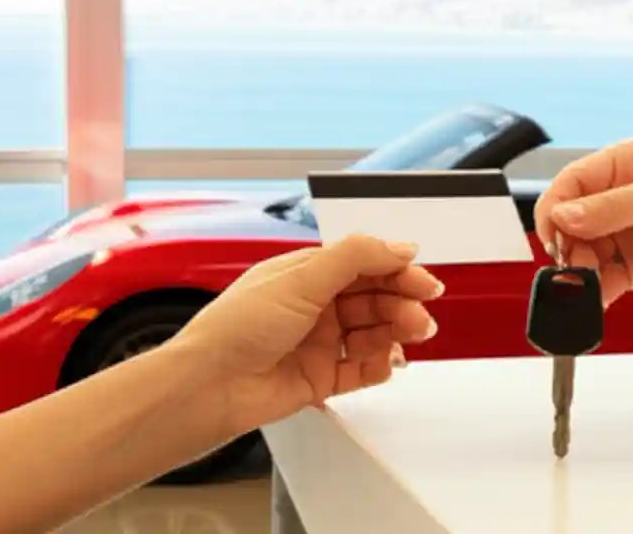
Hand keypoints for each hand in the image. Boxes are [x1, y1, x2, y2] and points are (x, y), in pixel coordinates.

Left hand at [167, 234, 443, 437]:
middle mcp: (314, 306)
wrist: (209, 387)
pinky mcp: (320, 378)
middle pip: (373, 299)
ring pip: (373, 333)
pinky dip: (379, 365)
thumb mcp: (301, 278)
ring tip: (411, 336)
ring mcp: (318, 342)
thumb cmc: (236, 328)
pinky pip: (362, 370)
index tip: (423, 280)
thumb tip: (399, 245)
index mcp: (306, 273)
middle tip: (421, 315)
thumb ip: (355, 257)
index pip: (363, 265)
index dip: (396, 271)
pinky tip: (388, 362)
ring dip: (396, 332)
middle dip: (401, 303)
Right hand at [535, 139, 632, 306]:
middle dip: (566, 246)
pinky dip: (595, 293)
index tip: (555, 234)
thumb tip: (566, 215)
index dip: (555, 209)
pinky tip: (594, 299)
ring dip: (578, 273)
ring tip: (585, 286)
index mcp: (621, 165)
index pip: (570, 185)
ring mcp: (626, 234)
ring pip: (583, 255)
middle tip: (574, 265)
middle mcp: (618, 199)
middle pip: (570, 224)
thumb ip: (613, 207)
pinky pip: (604, 281)